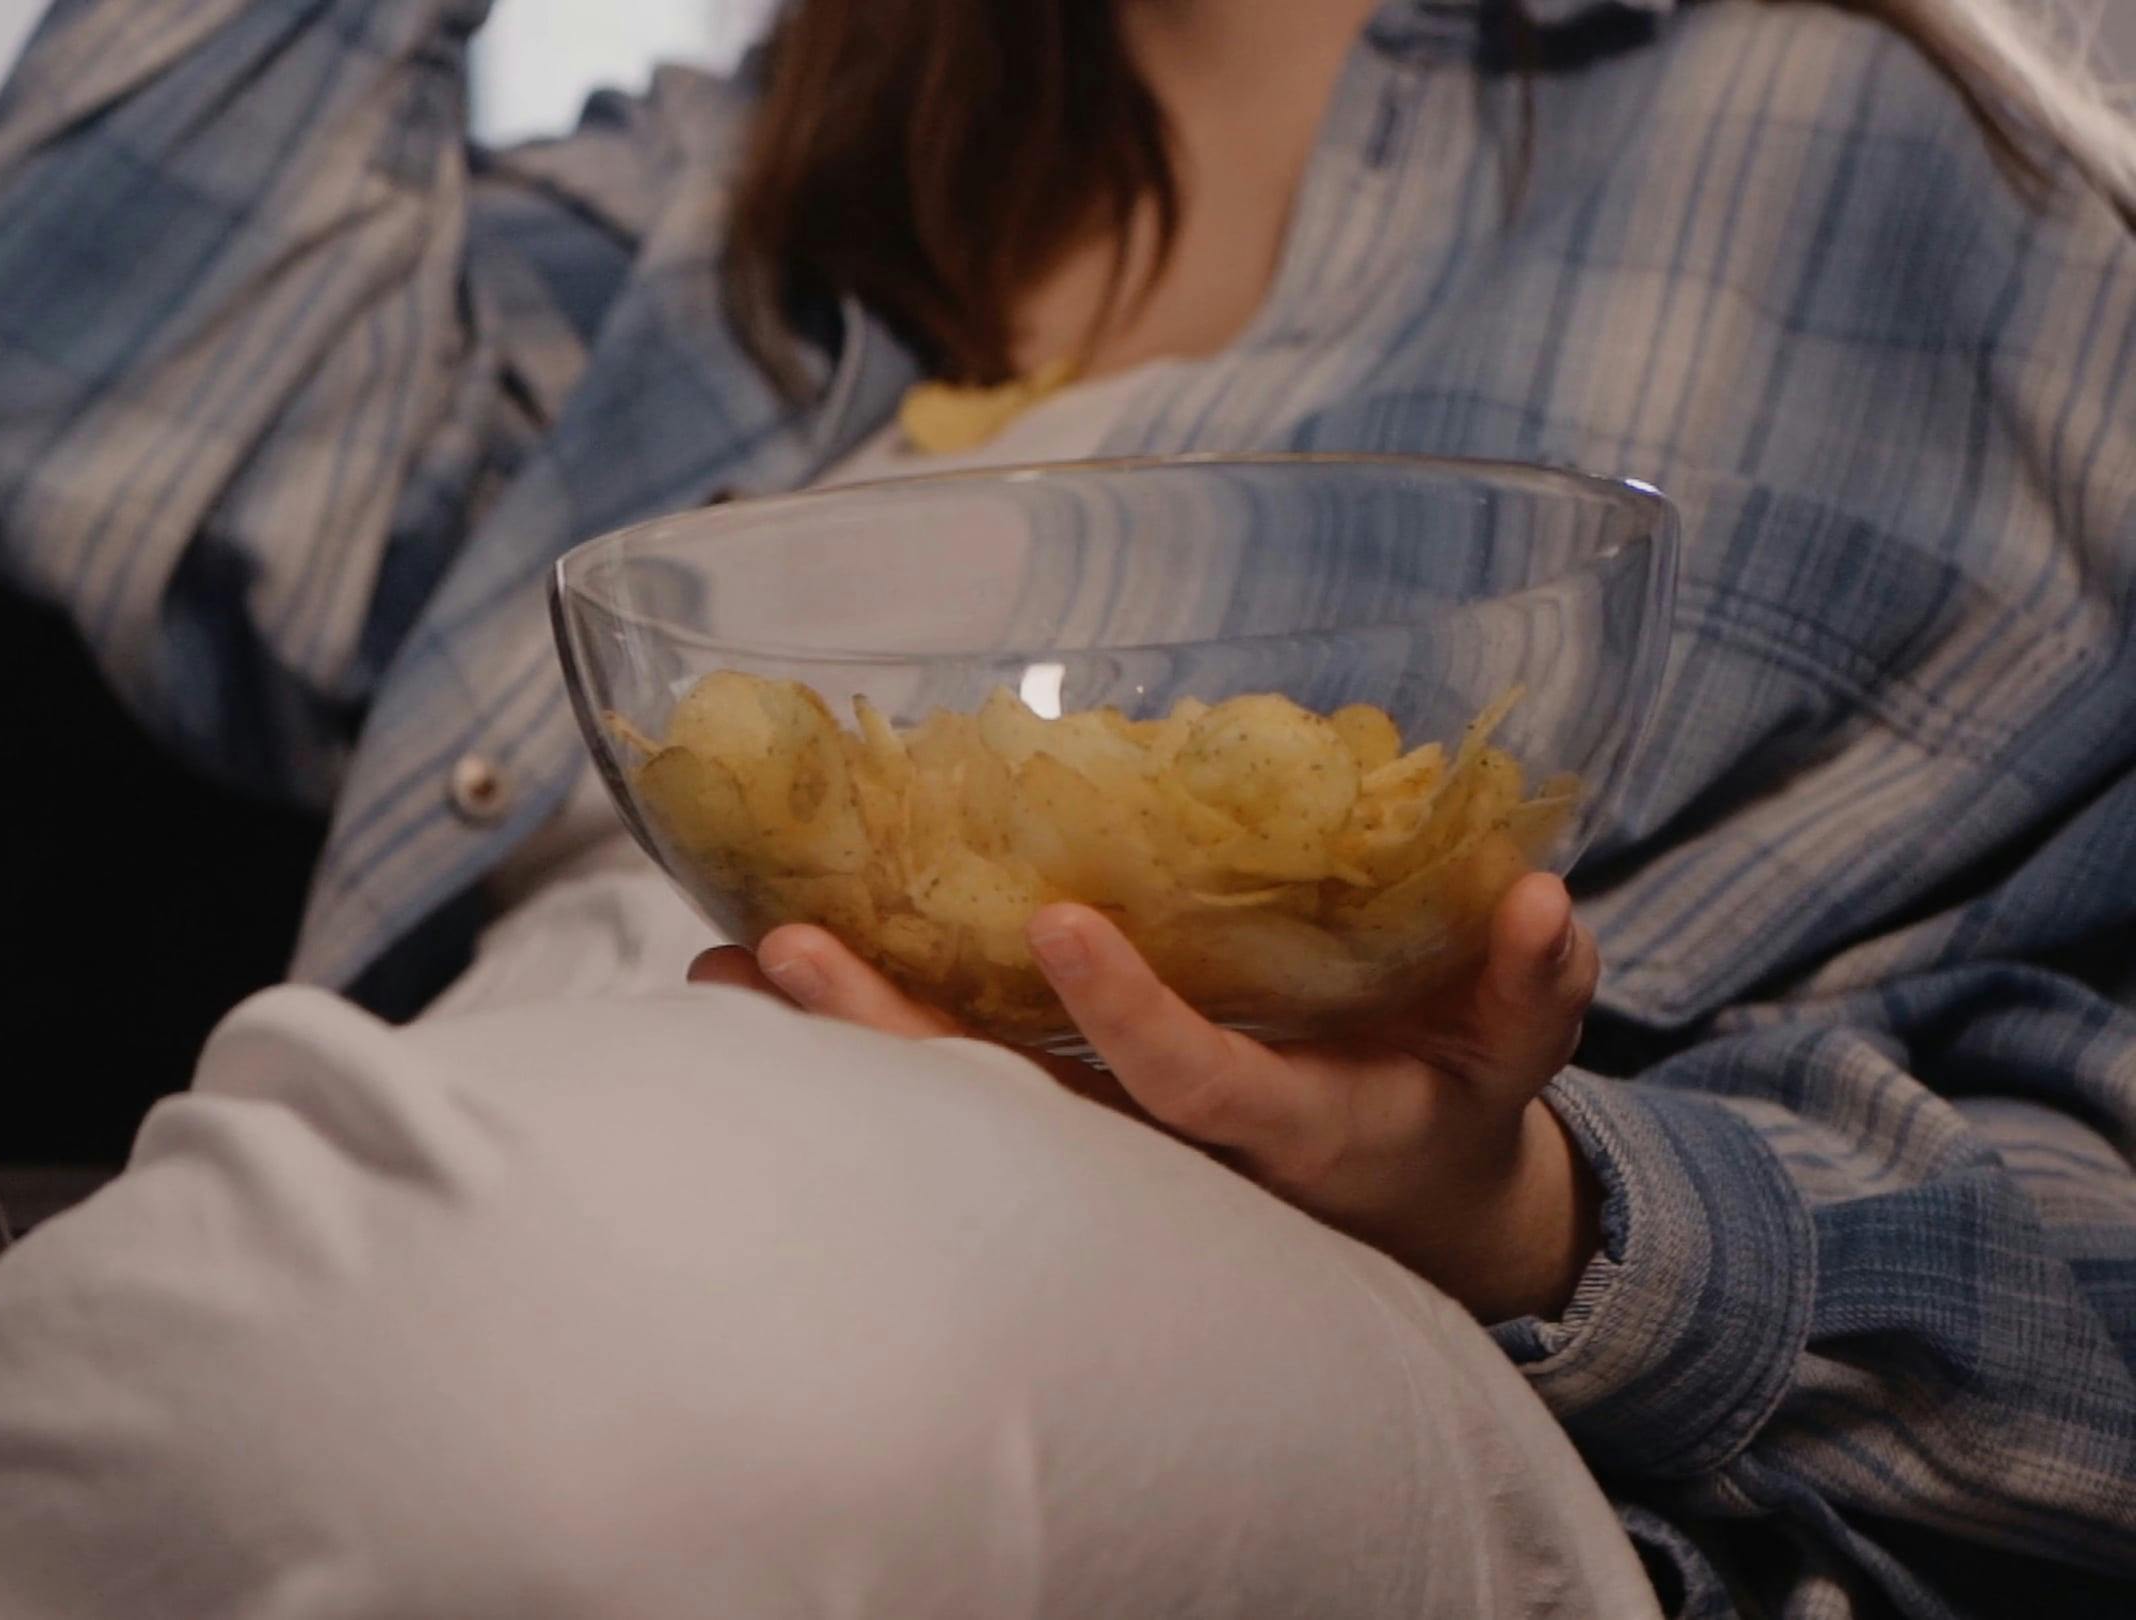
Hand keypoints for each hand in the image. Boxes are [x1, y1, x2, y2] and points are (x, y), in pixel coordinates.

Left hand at [692, 871, 1604, 1320]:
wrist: (1401, 1216)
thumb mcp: (1509, 1057)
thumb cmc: (1449, 1110)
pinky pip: (937, 1080)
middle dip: (895, 1033)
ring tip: (717, 972)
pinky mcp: (1053, 1117)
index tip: (1056, 925)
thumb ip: (1530, 985)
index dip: (1124, 1013)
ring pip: (951, 1099)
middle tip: (783, 952)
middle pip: (1012, 1103)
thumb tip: (1546, 901)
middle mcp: (1161, 1150)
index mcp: (1276, 1128)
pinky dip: (849, 1037)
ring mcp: (1095, 1141)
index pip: (1186, 1080)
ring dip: (836, 1039)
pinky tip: (749, 983)